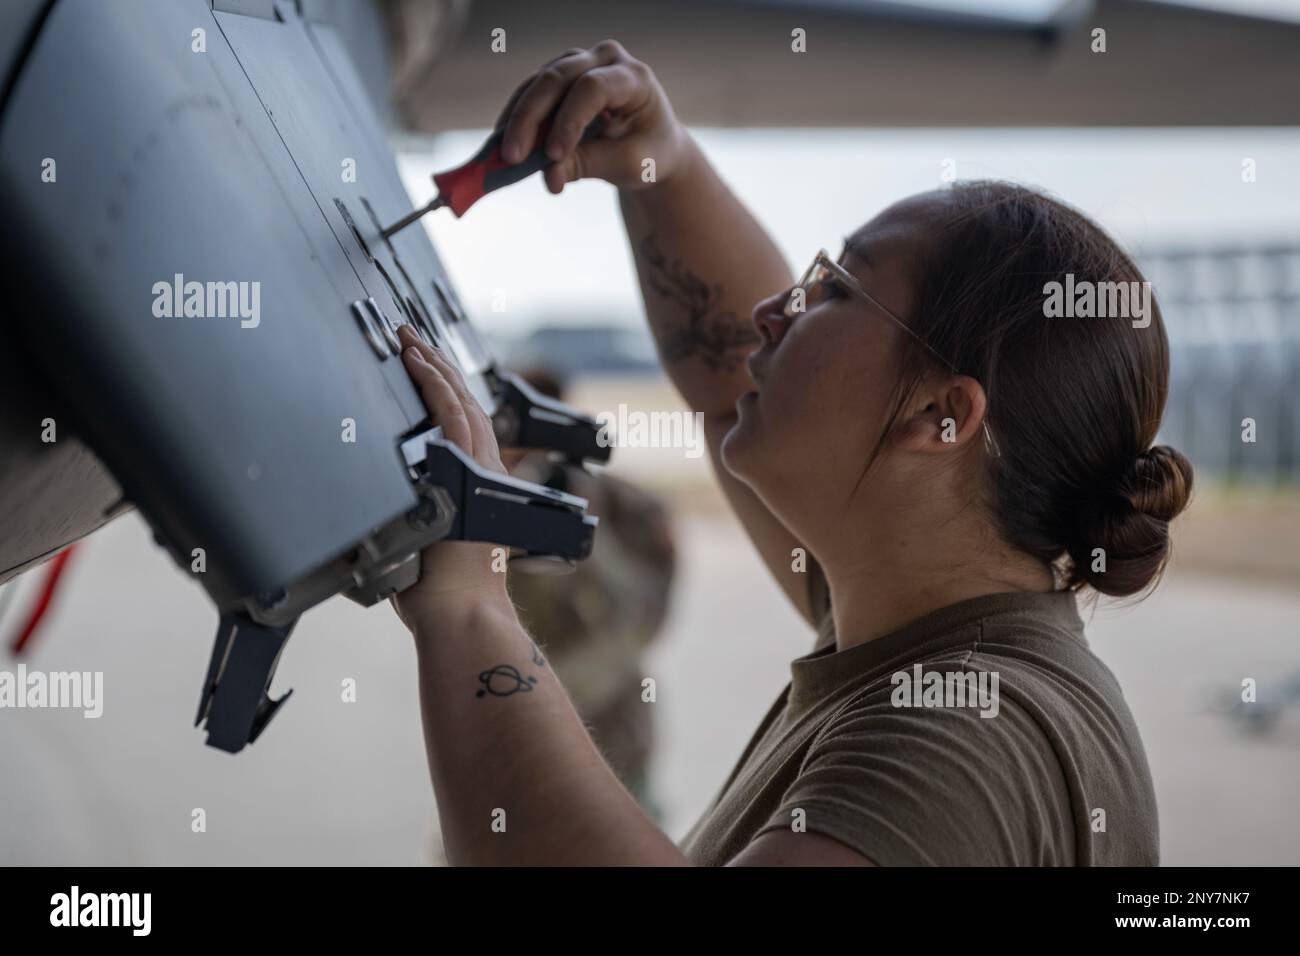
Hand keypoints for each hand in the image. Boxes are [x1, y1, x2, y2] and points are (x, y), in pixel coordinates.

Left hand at [391, 324, 510, 632]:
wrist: (461, 613)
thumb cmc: (442, 597)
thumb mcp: (424, 548)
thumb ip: (409, 524)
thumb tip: (373, 521)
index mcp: (478, 487)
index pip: (464, 426)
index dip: (445, 392)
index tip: (423, 366)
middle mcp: (485, 473)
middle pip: (464, 405)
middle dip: (437, 367)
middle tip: (411, 337)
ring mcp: (480, 471)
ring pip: (459, 403)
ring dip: (433, 367)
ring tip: (410, 339)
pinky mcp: (468, 473)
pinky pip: (452, 417)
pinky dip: (436, 385)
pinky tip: (418, 364)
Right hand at [496, 40, 693, 193]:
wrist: (652, 143)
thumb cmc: (648, 152)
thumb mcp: (628, 164)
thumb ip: (588, 165)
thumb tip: (549, 176)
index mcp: (633, 77)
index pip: (592, 88)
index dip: (569, 120)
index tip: (553, 156)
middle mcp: (604, 59)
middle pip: (557, 79)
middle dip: (530, 120)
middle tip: (512, 157)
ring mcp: (580, 63)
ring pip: (538, 84)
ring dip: (517, 119)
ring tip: (503, 155)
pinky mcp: (560, 76)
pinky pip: (531, 93)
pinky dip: (517, 118)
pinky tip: (503, 143)